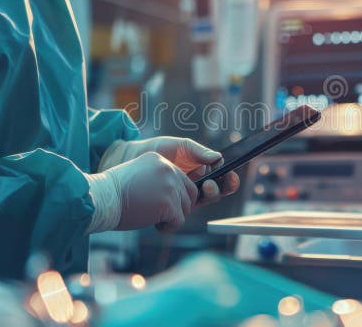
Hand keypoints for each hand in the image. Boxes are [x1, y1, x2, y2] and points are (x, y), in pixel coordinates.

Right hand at [89, 152, 197, 232]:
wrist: (100, 200)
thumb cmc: (113, 194)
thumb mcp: (139, 176)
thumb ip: (158, 180)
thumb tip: (175, 197)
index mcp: (159, 160)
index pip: (182, 179)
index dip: (175, 196)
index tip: (160, 204)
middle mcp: (168, 169)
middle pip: (190, 192)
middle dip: (179, 207)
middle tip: (162, 215)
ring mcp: (170, 185)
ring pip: (186, 208)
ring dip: (173, 218)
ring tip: (154, 220)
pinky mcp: (168, 203)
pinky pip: (179, 221)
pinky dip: (169, 228)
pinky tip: (154, 225)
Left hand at [98, 137, 239, 203]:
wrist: (130, 158)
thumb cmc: (155, 148)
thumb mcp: (179, 146)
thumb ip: (198, 151)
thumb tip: (219, 158)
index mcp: (201, 170)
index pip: (221, 179)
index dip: (229, 180)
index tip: (231, 176)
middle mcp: (194, 185)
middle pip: (215, 194)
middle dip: (218, 190)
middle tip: (210, 185)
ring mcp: (182, 197)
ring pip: (200, 204)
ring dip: (204, 199)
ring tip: (201, 189)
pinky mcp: (168, 206)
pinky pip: (180, 214)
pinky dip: (182, 212)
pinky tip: (180, 202)